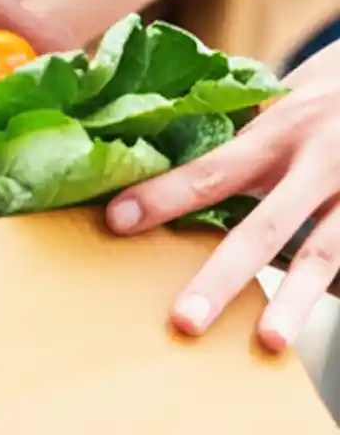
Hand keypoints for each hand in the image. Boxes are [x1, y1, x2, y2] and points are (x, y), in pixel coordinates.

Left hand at [106, 42, 339, 350]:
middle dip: (222, 276)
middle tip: (184, 320)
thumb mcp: (285, 98)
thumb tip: (156, 151)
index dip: (164, 195)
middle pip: (263, 226)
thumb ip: (240, 131)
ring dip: (294, 301)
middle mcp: (317, 162)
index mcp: (279, 130)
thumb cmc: (332, 94)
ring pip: (324, 253)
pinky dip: (331, 290)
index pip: (211, 168)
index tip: (117, 220)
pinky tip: (302, 326)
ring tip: (268, 341)